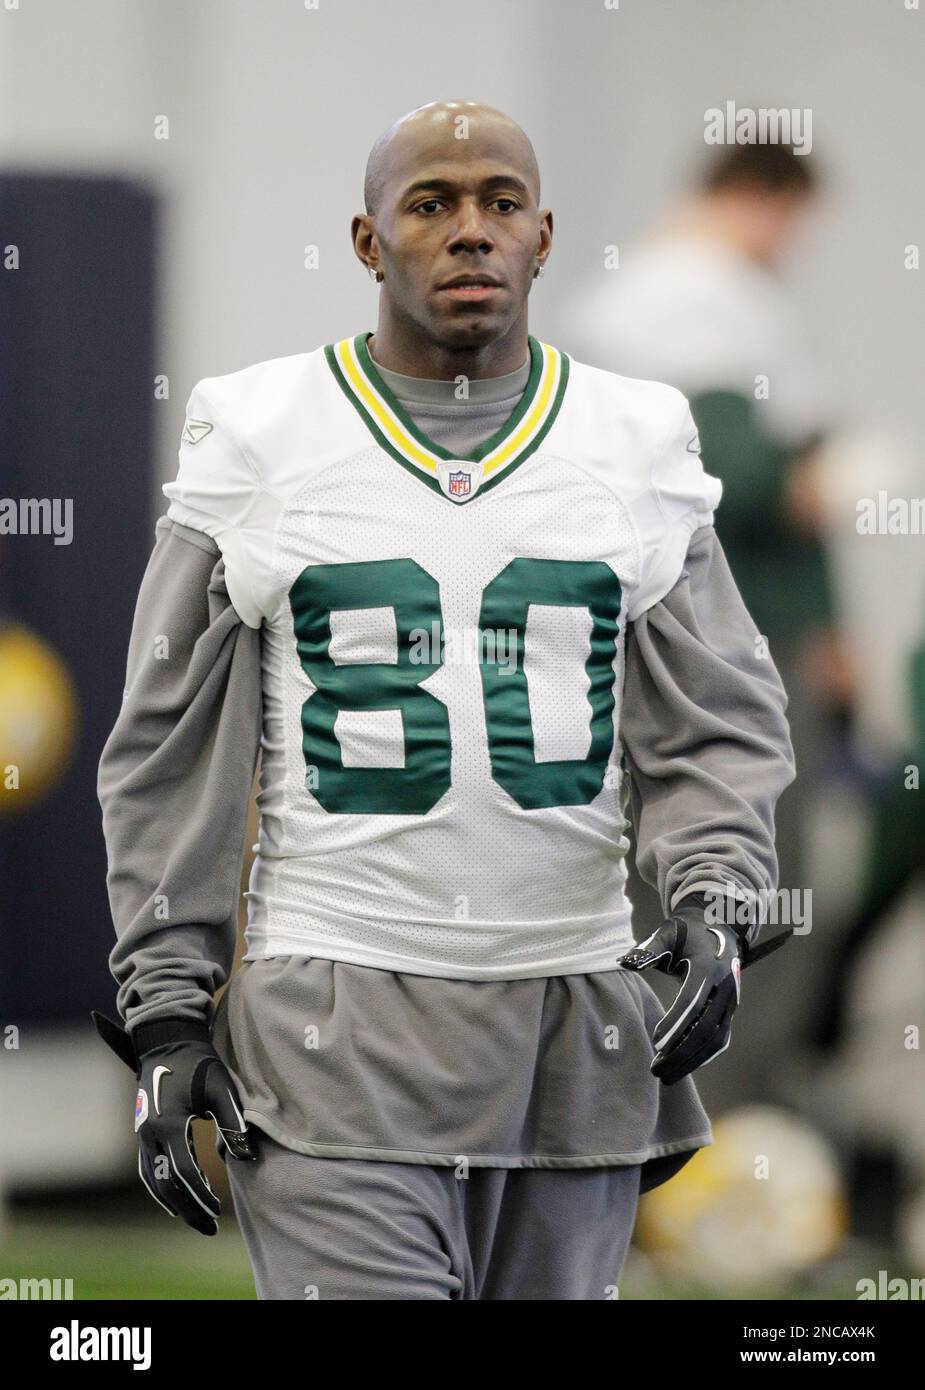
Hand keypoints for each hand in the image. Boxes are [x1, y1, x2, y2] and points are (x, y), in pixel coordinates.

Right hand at [92, 1012, 255, 1234]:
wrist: (168, 1039)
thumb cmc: (199, 1062)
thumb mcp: (221, 1088)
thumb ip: (233, 1122)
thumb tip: (246, 1158)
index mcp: (169, 1124)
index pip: (185, 1172)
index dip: (201, 1195)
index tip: (217, 1210)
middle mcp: (150, 1133)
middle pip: (165, 1184)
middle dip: (186, 1209)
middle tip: (207, 1227)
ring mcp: (143, 1132)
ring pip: (152, 1180)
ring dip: (172, 1202)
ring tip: (193, 1218)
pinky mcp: (144, 1129)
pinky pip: (147, 1168)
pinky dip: (160, 1187)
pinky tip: (174, 1198)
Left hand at [619, 898, 791, 1085]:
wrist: (717, 926)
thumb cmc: (685, 933)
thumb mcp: (666, 933)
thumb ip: (648, 949)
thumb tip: (624, 962)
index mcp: (709, 967)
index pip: (692, 1002)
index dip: (674, 1024)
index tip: (655, 1042)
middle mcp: (724, 987)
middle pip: (705, 1028)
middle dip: (681, 1052)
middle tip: (656, 1069)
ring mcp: (731, 1001)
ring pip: (716, 1040)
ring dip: (692, 1060)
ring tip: (665, 1076)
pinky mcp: (730, 1011)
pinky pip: (720, 1040)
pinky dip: (702, 1056)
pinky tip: (681, 1067)